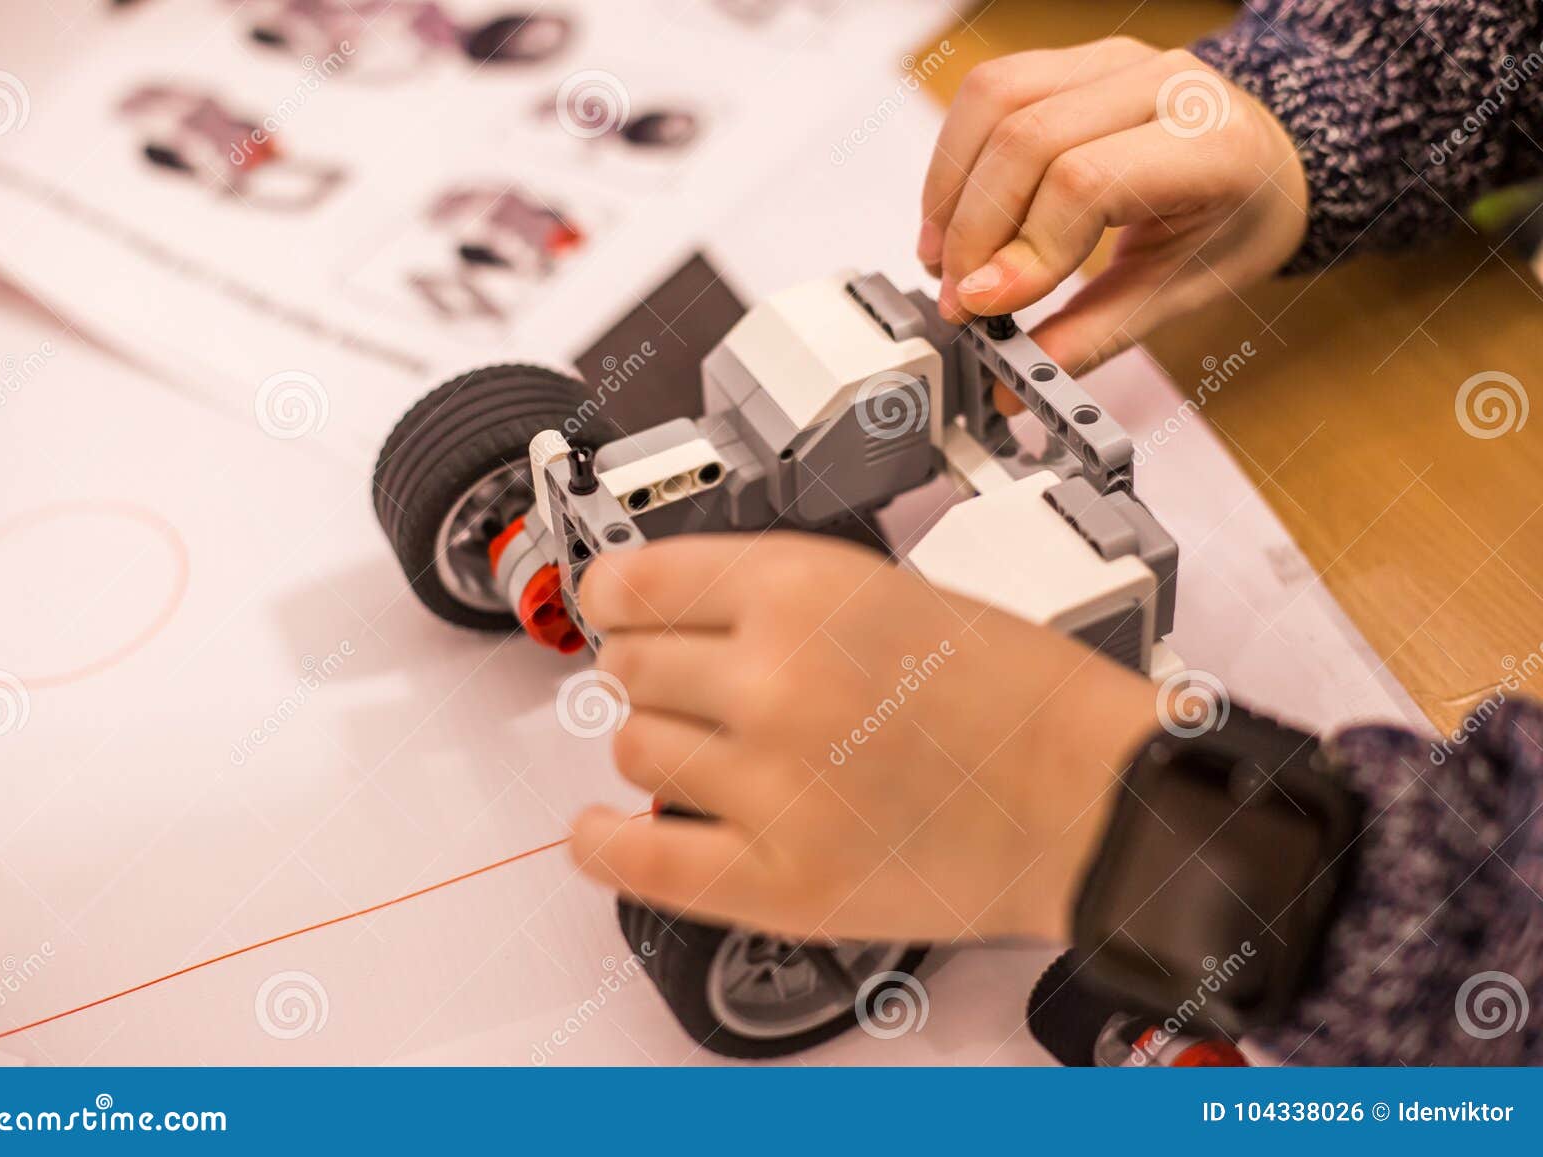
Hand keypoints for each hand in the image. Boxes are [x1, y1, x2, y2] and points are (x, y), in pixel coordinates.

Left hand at [568, 532, 1159, 943]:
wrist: (1092, 798)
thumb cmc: (1013, 697)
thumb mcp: (886, 590)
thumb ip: (771, 596)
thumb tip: (660, 613)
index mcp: (802, 591)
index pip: (634, 583)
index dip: (615, 597)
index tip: (614, 608)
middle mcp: (776, 681)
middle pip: (629, 668)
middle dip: (654, 673)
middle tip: (696, 687)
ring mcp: (773, 786)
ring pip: (636, 752)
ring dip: (661, 747)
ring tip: (718, 754)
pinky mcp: (782, 882)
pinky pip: (641, 858)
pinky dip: (605, 845)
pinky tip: (599, 832)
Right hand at [919, 38, 1306, 379]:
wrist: (1267, 157)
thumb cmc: (1235, 219)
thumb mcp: (1179, 291)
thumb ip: (1096, 333)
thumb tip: (1020, 383)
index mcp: (1208, 142)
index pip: (1083, 182)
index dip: (1021, 250)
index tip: (984, 309)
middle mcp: (1160, 82)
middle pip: (1025, 139)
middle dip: (973, 230)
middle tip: (958, 300)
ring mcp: (1111, 59)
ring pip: (993, 101)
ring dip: (949, 188)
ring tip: (942, 257)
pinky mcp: (1072, 60)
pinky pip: (989, 92)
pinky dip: (955, 158)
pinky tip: (953, 214)